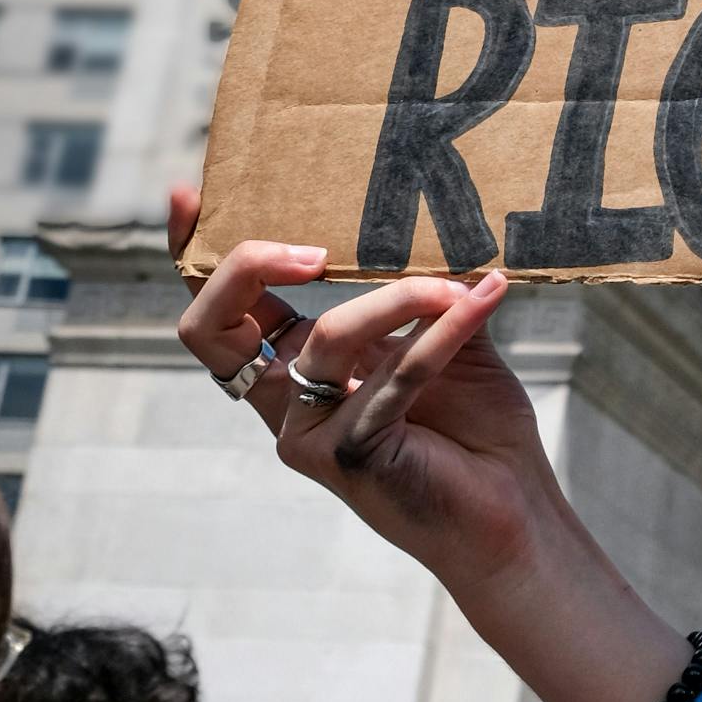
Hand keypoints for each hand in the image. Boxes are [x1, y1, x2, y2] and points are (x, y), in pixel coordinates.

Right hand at [172, 204, 565, 605]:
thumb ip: (422, 288)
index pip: (223, 309)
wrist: (512, 508)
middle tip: (318, 251)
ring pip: (327, 337)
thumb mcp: (442, 335)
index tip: (189, 192)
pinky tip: (485, 299)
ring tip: (460, 286)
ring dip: (400, 298)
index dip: (194, 253)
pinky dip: (441, 334)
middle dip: (248, 265)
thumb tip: (435, 220)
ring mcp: (306, 435)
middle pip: (209, 327)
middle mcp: (285, 403)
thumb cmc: (476, 425)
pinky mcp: (347, 456)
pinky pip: (391, 374)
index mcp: (295, 367)